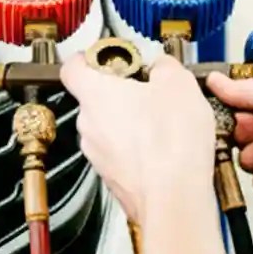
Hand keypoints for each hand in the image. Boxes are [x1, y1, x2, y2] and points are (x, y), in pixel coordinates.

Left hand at [61, 53, 215, 222]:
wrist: (175, 197)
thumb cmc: (171, 144)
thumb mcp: (179, 84)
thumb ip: (164, 66)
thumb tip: (161, 67)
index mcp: (95, 95)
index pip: (72, 67)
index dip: (89, 57)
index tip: (109, 56)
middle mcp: (88, 125)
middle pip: (95, 98)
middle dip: (121, 92)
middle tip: (150, 90)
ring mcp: (98, 155)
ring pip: (109, 127)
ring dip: (131, 121)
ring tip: (164, 122)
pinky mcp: (113, 178)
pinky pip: (121, 153)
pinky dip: (138, 148)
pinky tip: (165, 148)